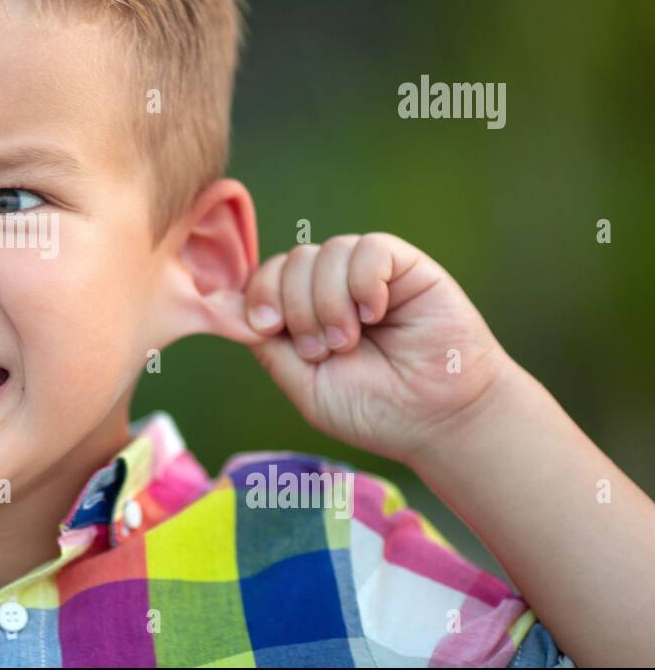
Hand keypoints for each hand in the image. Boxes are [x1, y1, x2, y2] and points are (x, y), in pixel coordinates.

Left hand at [242, 232, 514, 463]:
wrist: (440, 421)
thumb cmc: (375, 409)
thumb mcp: (305, 385)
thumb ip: (268, 345)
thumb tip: (229, 305)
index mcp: (305, 313)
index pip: (265, 278)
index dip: (258, 296)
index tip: (268, 329)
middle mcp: (333, 287)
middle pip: (289, 262)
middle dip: (296, 309)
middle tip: (325, 350)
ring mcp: (368, 274)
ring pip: (325, 253)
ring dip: (328, 302)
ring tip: (350, 340)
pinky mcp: (406, 266)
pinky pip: (369, 248)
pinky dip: (363, 282)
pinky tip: (375, 313)